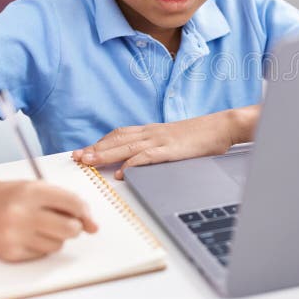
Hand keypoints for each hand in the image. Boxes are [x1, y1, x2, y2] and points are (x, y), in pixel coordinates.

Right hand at [0, 179, 97, 261]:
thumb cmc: (15, 195)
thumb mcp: (40, 188)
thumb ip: (68, 202)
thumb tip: (92, 226)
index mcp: (32, 192)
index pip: (73, 204)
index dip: (85, 212)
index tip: (87, 218)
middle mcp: (21, 213)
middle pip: (69, 229)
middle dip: (75, 228)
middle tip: (67, 223)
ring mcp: (13, 235)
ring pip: (58, 244)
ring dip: (57, 237)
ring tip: (41, 226)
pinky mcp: (9, 252)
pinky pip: (42, 254)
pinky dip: (41, 246)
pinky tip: (29, 235)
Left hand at [72, 105, 259, 179]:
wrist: (222, 126)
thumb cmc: (201, 135)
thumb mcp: (175, 139)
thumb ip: (158, 146)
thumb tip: (142, 158)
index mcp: (153, 130)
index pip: (120, 134)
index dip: (101, 142)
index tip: (85, 150)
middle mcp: (152, 132)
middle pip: (117, 139)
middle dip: (95, 148)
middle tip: (77, 157)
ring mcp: (161, 140)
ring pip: (126, 146)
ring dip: (105, 154)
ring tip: (88, 163)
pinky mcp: (171, 149)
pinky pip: (147, 157)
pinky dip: (131, 164)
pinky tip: (121, 172)